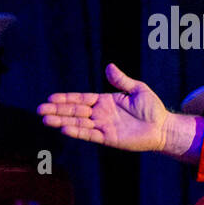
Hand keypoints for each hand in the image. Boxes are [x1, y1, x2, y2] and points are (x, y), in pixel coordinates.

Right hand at [38, 63, 183, 152]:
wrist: (163, 127)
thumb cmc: (153, 108)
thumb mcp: (138, 90)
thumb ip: (122, 80)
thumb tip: (109, 66)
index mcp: (105, 101)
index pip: (81, 99)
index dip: (66, 99)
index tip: (51, 98)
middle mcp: (101, 114)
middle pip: (75, 111)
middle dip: (58, 110)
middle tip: (40, 109)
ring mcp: (103, 126)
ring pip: (78, 123)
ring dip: (62, 121)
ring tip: (46, 119)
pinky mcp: (108, 138)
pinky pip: (90, 135)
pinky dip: (78, 132)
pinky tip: (65, 129)